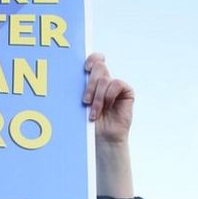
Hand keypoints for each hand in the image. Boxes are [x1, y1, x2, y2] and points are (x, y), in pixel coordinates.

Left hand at [83, 53, 134, 197]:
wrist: (101, 139)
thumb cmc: (87, 123)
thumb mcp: (81, 103)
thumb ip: (80, 88)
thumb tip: (71, 72)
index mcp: (93, 80)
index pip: (95, 59)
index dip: (92, 58)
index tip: (84, 67)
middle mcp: (105, 80)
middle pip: (98, 67)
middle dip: (89, 84)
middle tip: (84, 101)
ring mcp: (115, 86)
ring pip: (104, 78)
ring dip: (97, 96)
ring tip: (93, 112)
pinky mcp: (126, 92)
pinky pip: (116, 84)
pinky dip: (108, 96)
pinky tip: (106, 108)